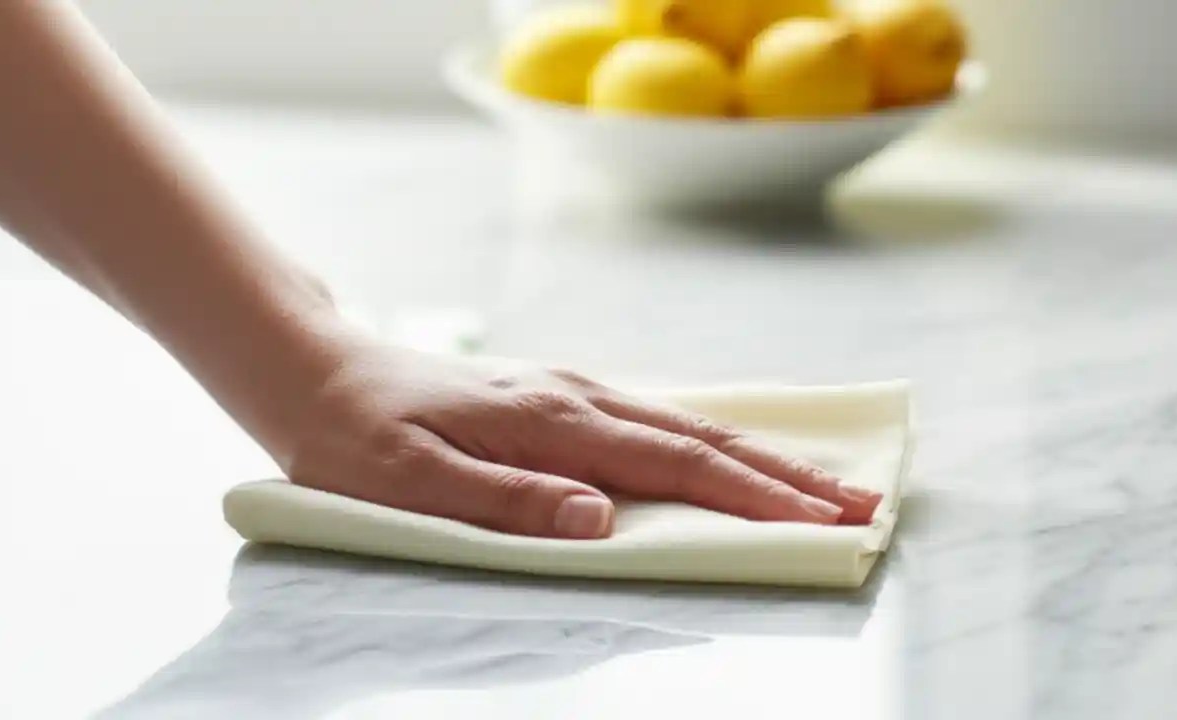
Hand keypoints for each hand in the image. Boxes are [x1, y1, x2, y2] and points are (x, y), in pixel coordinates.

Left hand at [280, 337, 882, 539]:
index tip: (822, 522)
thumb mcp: (411, 481)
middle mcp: (575, 397)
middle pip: (703, 438)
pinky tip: (727, 451)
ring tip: (820, 481)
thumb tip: (600, 518)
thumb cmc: (355, 436)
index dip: (754, 497)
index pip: (676, 466)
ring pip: (685, 422)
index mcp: (552, 422)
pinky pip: (654, 417)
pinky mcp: (556, 394)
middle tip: (860, 504)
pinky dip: (711, 439)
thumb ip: (506, 501)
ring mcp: (570, 390)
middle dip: (786, 476)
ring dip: (759, 455)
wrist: (316, 370)